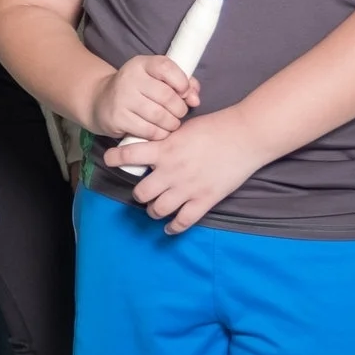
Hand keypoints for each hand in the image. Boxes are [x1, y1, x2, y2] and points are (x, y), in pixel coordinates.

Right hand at [88, 55, 198, 141]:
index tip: (184, 92)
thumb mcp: (155, 79)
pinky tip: (158, 131)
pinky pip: (149, 130)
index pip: (166, 67)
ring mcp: (121, 98)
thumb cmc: (137, 90)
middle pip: (166, 96)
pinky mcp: (117, 118)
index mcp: (141, 64)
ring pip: (159, 116)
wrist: (100, 100)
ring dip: (171, 124)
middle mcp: (129, 78)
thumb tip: (195, 99)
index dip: (181, 82)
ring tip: (170, 123)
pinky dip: (159, 134)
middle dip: (179, 109)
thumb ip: (181, 83)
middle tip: (178, 114)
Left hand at [108, 110, 267, 232]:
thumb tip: (152, 144)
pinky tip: (169, 227)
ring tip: (155, 208)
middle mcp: (171, 171)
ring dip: (153, 211)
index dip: (114, 159)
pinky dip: (173, 227)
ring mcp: (187, 188)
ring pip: (158, 210)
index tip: (110, 160)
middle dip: (139, 194)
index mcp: (164, 149)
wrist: (245, 136)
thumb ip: (165, 140)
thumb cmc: (215, 127)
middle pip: (140, 193)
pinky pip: (183, 221)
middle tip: (143, 191)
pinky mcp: (205, 200)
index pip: (128, 155)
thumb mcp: (182, 128)